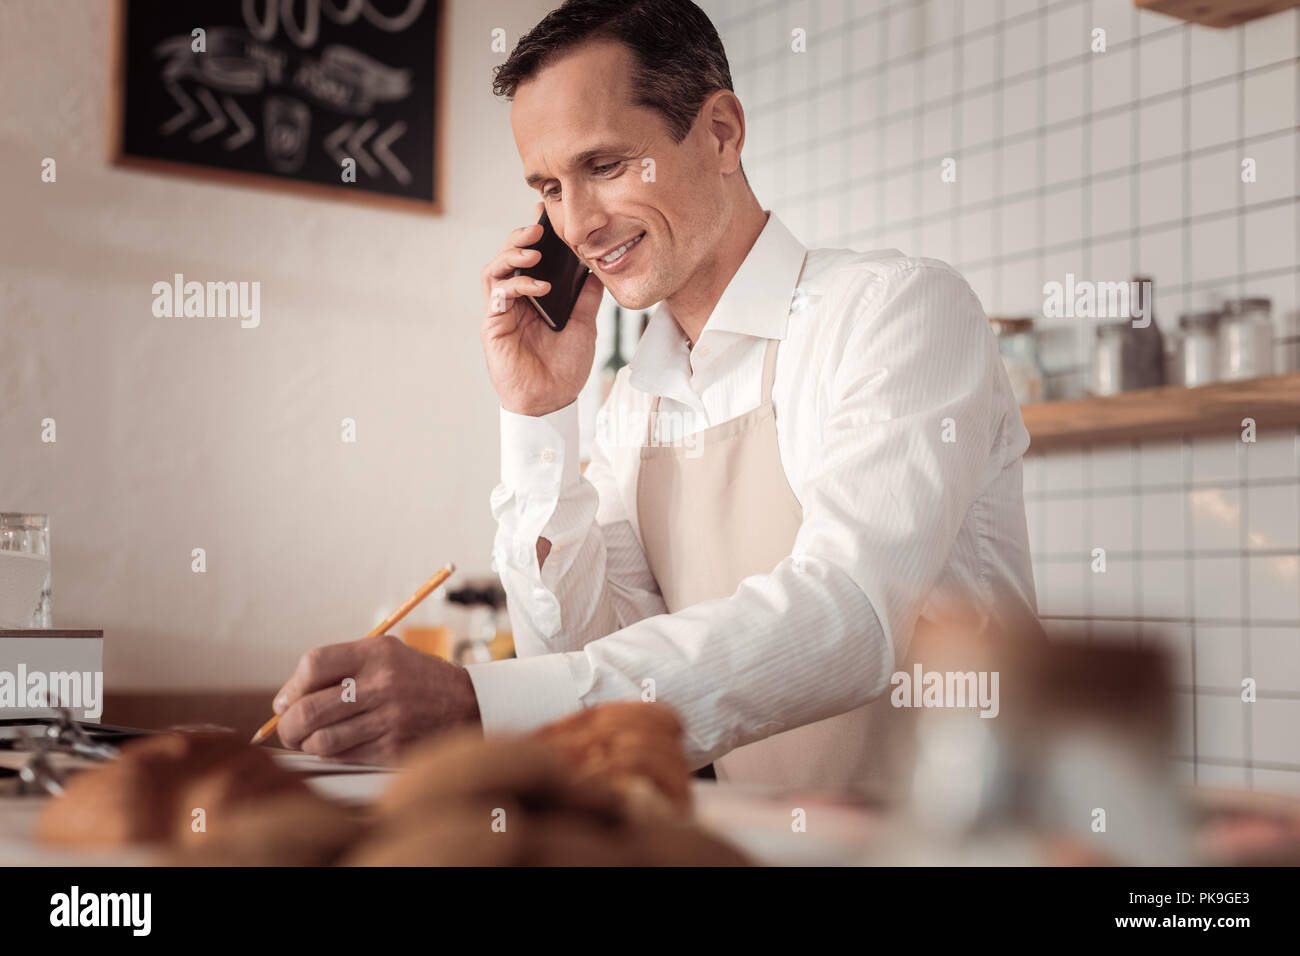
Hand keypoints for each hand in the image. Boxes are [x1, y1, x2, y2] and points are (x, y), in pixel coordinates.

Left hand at [272, 634, 480, 764]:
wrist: (466, 704)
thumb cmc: (416, 679)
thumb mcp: (387, 655)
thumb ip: (341, 668)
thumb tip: (287, 700)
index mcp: (377, 652)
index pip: (314, 664)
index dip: (291, 687)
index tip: (286, 701)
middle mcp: (382, 683)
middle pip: (310, 708)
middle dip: (288, 725)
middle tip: (287, 730)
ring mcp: (388, 718)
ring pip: (322, 739)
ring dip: (306, 744)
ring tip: (308, 741)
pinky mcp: (393, 747)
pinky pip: (343, 756)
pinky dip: (331, 755)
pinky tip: (336, 747)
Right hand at [480, 201, 604, 416]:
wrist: (552, 401)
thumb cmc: (564, 368)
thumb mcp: (585, 326)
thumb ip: (587, 298)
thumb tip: (596, 268)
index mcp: (535, 297)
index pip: (530, 258)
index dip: (533, 234)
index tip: (544, 213)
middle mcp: (515, 300)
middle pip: (507, 257)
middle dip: (519, 237)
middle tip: (537, 227)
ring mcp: (502, 312)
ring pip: (494, 270)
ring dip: (512, 255)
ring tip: (534, 251)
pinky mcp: (493, 325)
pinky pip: (498, 294)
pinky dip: (517, 284)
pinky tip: (539, 286)